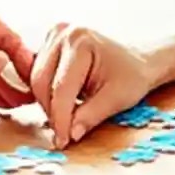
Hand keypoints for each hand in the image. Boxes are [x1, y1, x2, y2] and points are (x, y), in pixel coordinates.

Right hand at [30, 23, 154, 148]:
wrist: (139, 60)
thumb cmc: (132, 76)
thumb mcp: (118, 98)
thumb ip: (91, 116)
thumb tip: (69, 135)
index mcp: (81, 41)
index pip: (61, 87)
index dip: (60, 119)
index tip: (63, 141)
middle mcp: (62, 32)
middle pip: (41, 83)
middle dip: (52, 112)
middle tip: (65, 134)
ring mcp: (53, 36)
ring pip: (36, 80)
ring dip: (48, 104)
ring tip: (69, 117)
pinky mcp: (48, 45)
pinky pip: (37, 75)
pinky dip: (46, 94)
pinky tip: (61, 104)